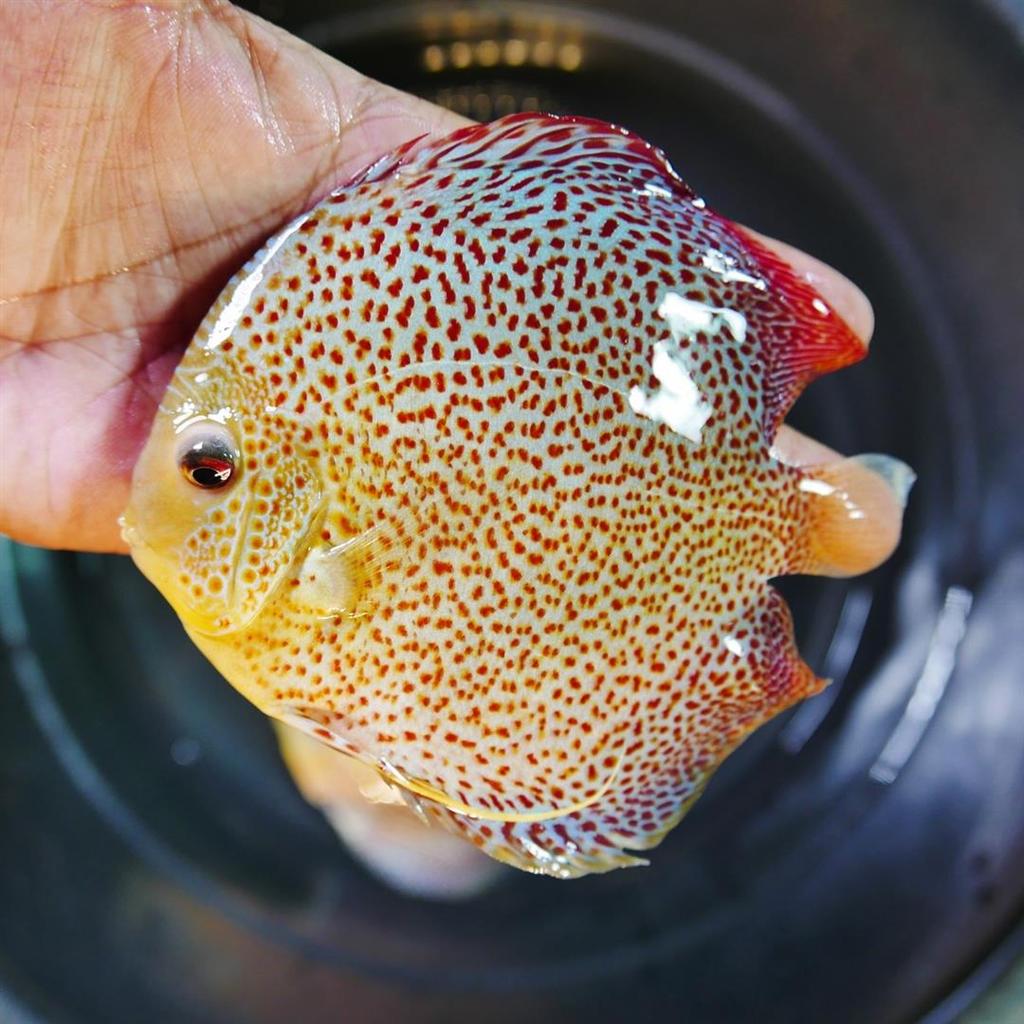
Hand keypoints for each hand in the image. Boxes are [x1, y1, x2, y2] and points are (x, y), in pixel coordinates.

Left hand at [0, 0, 874, 552]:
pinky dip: (423, 630)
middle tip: (828, 515)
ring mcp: (282, 441)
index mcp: (373, 217)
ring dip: (595, 565)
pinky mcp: (195, 526)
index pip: (580, 270)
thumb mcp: (245, 82)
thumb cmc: (43, 77)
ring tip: (734, 605)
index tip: (827, 336)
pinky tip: (533, 662)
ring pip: (464, 520)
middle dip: (700, 466)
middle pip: (549, 415)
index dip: (710, 300)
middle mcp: (346, 341)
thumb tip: (577, 172)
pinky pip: (324, 594)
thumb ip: (393, 160)